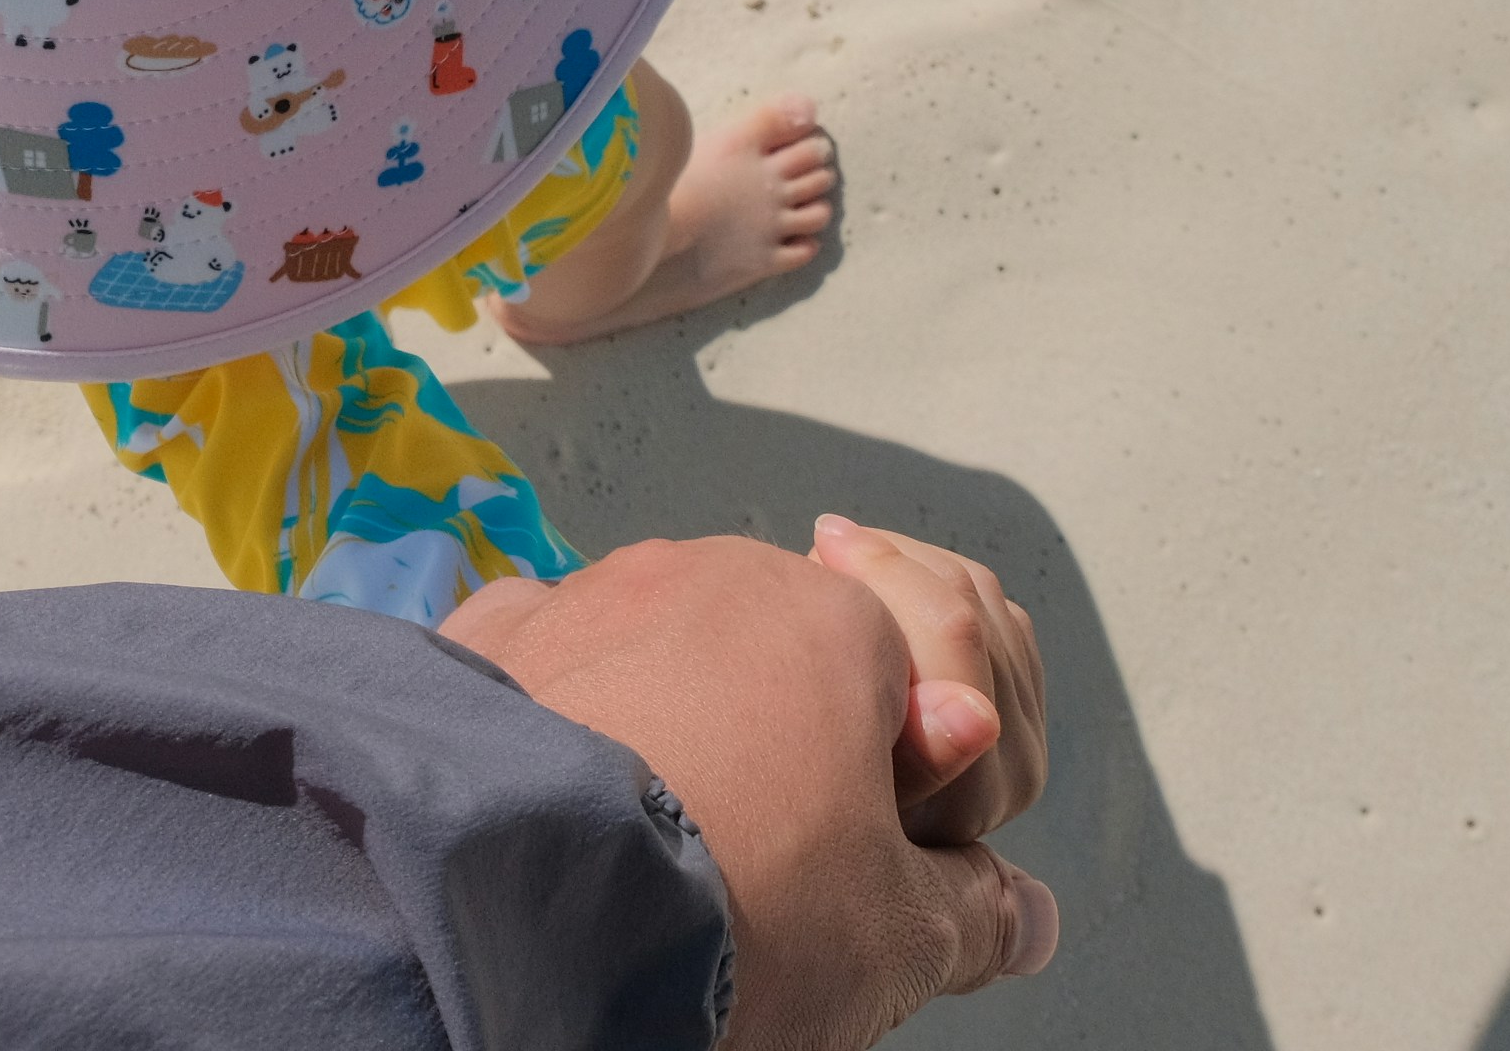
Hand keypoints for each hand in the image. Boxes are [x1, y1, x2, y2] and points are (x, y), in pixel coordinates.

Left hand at [445, 536, 1057, 1050]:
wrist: (521, 908)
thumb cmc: (726, 909)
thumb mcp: (896, 936)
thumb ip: (975, 910)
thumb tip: (1024, 915)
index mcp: (831, 619)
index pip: (907, 689)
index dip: (899, 789)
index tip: (862, 861)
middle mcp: (707, 574)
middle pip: (773, 664)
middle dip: (778, 748)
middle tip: (754, 863)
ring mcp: (588, 592)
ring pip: (658, 659)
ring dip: (668, 730)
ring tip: (647, 847)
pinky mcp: (485, 636)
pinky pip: (548, 669)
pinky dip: (561, 724)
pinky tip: (554, 801)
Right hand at [812, 514, 1045, 847]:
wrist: (829, 835)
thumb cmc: (805, 809)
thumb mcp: (817, 778)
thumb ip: (857, 716)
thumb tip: (902, 636)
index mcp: (970, 792)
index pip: (954, 633)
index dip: (885, 570)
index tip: (822, 540)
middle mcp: (1018, 772)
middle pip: (974, 607)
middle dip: (896, 558)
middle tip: (827, 538)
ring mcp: (1030, 735)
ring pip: (987, 595)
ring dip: (911, 559)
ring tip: (844, 552)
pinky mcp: (1026, 700)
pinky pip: (996, 604)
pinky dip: (937, 574)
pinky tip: (880, 574)